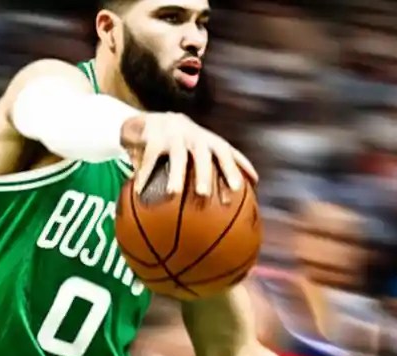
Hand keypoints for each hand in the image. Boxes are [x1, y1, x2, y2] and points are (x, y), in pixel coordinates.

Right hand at [122, 113, 257, 197]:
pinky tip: (139, 191)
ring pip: (177, 157)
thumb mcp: (207, 147)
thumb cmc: (188, 142)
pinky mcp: (153, 138)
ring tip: (173, 193)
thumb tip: (257, 182)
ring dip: (176, 175)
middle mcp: (194, 137)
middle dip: (204, 174)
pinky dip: (144, 175)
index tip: (239, 188)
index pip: (225, 152)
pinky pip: (149, 159)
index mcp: (209, 141)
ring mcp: (173, 136)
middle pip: (202, 155)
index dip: (233, 168)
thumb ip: (227, 161)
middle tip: (204, 194)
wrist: (156, 120)